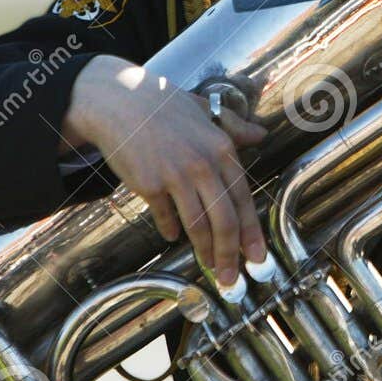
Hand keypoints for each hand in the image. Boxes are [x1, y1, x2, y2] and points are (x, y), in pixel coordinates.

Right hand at [63, 55, 267, 284]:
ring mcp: (175, 176)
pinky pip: (165, 217)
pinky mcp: (149, 185)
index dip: (252, 233)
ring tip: (210, 268)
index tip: (256, 257)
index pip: (244, 199)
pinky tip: (171, 236)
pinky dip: (170, 230)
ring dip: (204, 252)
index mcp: (222, 149)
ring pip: (197, 225)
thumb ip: (235, 127)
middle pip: (224, 220)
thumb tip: (261, 134)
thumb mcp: (205, 111)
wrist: (120, 101)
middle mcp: (203, 164)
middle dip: (230, 255)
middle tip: (233, 278)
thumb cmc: (164, 106)